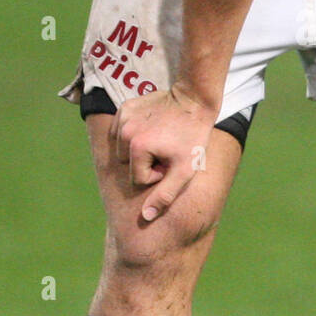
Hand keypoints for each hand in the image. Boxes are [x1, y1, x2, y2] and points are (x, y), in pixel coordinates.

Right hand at [110, 84, 217, 221]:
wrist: (194, 99)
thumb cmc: (193, 136)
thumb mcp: (185, 170)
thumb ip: (165, 195)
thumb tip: (145, 217)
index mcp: (137, 148)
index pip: (138, 178)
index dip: (158, 174)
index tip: (172, 160)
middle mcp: (124, 132)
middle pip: (127, 165)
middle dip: (146, 162)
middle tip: (166, 150)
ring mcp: (122, 117)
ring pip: (122, 150)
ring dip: (139, 149)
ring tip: (160, 139)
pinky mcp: (124, 107)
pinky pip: (121, 132)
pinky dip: (133, 134)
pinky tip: (151, 128)